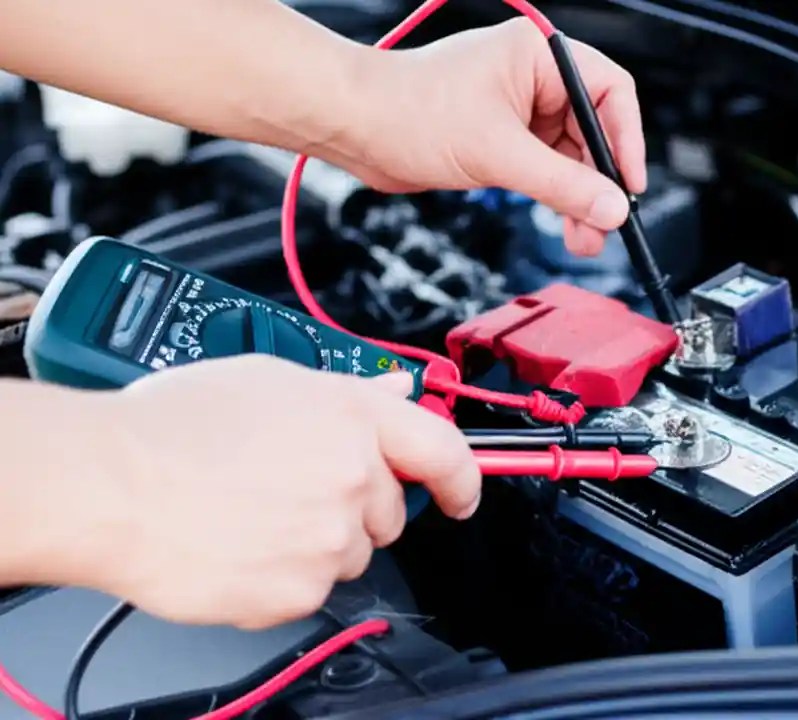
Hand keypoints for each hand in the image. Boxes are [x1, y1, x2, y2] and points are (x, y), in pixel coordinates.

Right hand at [84, 355, 478, 629]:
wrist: (109, 485)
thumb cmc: (170, 427)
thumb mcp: (268, 380)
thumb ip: (349, 391)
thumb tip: (398, 391)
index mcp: (352, 417)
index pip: (442, 449)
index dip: (462, 475)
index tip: (461, 492)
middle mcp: (352, 477)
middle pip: (390, 511)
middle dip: (356, 506)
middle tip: (291, 491)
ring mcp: (329, 539)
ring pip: (351, 554)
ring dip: (318, 543)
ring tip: (251, 514)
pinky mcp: (299, 591)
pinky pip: (311, 591)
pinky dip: (282, 577)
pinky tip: (238, 545)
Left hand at [325, 18, 645, 256]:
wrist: (357, 126)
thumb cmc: (409, 111)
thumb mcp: (499, 154)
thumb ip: (563, 185)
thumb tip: (610, 207)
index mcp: (539, 55)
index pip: (610, 92)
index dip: (626, 141)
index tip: (628, 184)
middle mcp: (535, 77)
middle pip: (595, 131)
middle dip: (600, 181)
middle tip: (606, 222)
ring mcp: (520, 108)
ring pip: (572, 157)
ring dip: (580, 198)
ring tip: (585, 237)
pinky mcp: (504, 137)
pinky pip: (547, 169)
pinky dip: (557, 198)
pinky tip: (565, 224)